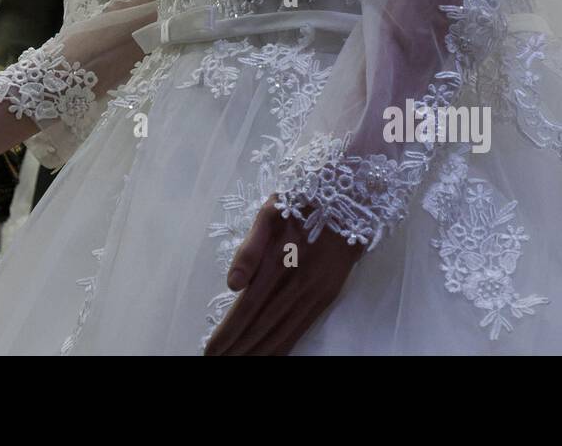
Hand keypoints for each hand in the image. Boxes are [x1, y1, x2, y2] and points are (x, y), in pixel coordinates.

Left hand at [204, 197, 361, 355]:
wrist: (351, 199)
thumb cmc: (302, 201)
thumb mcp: (270, 212)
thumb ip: (249, 249)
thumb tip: (232, 284)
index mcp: (276, 264)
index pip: (246, 309)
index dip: (228, 332)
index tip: (210, 350)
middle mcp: (296, 284)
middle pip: (261, 326)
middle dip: (238, 349)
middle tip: (217, 363)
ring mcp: (314, 293)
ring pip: (282, 332)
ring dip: (259, 352)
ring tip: (238, 363)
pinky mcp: (327, 296)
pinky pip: (302, 328)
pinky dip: (284, 346)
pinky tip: (272, 354)